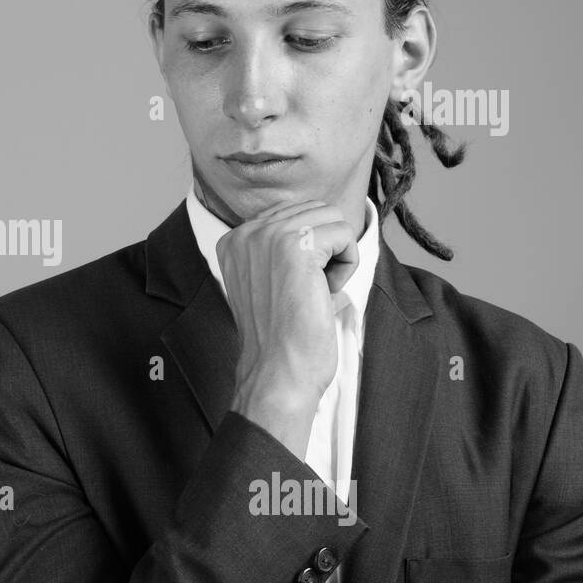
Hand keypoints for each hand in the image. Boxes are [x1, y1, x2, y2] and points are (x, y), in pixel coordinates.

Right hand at [217, 199, 358, 459]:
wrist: (278, 373)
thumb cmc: (282, 338)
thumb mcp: (271, 283)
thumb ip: (284, 250)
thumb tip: (330, 224)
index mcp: (234, 240)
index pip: (293, 213)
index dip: (310, 250)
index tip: (293, 287)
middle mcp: (246, 232)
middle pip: (315, 209)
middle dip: (326, 247)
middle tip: (309, 289)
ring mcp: (268, 236)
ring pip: (332, 217)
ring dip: (337, 255)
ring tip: (317, 290)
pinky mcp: (296, 246)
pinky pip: (345, 233)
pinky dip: (347, 264)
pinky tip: (327, 291)